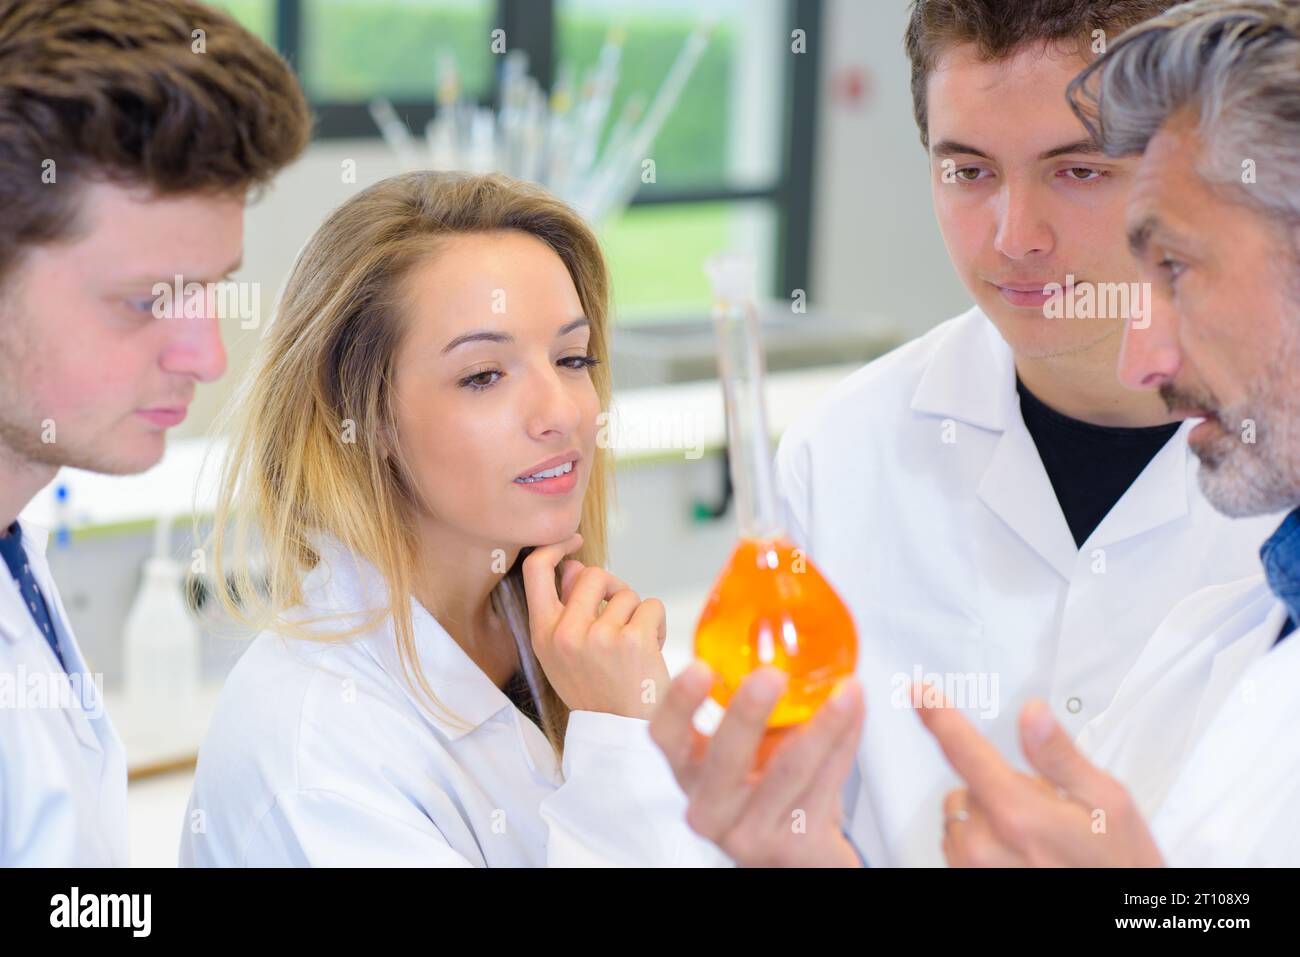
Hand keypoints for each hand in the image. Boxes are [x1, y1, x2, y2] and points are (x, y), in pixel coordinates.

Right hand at [522, 532, 669, 718]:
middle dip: (613, 589)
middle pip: (593, 574)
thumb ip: (565, 610)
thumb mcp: (564, 655)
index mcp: (542, 634)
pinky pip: (652, 606)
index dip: (556, 546)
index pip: (535, 570)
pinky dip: (657, 624)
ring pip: (627, 593)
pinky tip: (651, 651)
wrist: (621, 737)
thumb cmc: (596, 692)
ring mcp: (598, 636)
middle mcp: (565, 633)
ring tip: (634, 648)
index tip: (574, 543)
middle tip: (620, 617)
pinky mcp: (633, 641)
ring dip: (637, 614)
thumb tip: (571, 566)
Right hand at [649, 662, 865, 866]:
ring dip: (823, 725)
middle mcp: (709, 805)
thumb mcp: (750, 744)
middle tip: (772, 675)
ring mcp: (748, 833)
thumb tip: (783, 630)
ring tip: (846, 690)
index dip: (678, 703)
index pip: (665, 736)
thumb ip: (755, 701)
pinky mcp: (792, 846)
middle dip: (748, 714)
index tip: (699, 667)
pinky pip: (824, 785)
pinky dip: (845, 742)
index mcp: (689, 769)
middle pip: (723, 760)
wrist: (799, 847)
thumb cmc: (769, 783)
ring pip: (789, 772)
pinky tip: (854, 711)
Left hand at [913, 684, 1164, 866]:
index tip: (920, 694)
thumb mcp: (1109, 804)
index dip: (940, 717)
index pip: (964, 752)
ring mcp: (972, 871)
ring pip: (962, 818)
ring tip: (1039, 843)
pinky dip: (986, 848)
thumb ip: (1060, 756)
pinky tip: (1024, 861)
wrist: (1122, 922)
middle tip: (1048, 814)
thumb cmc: (1122, 867)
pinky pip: (961, 850)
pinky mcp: (966, 884)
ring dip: (991, 822)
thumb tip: (1032, 714)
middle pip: (968, 787)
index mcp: (1019, 816)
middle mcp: (985, 847)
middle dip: (1001, 790)